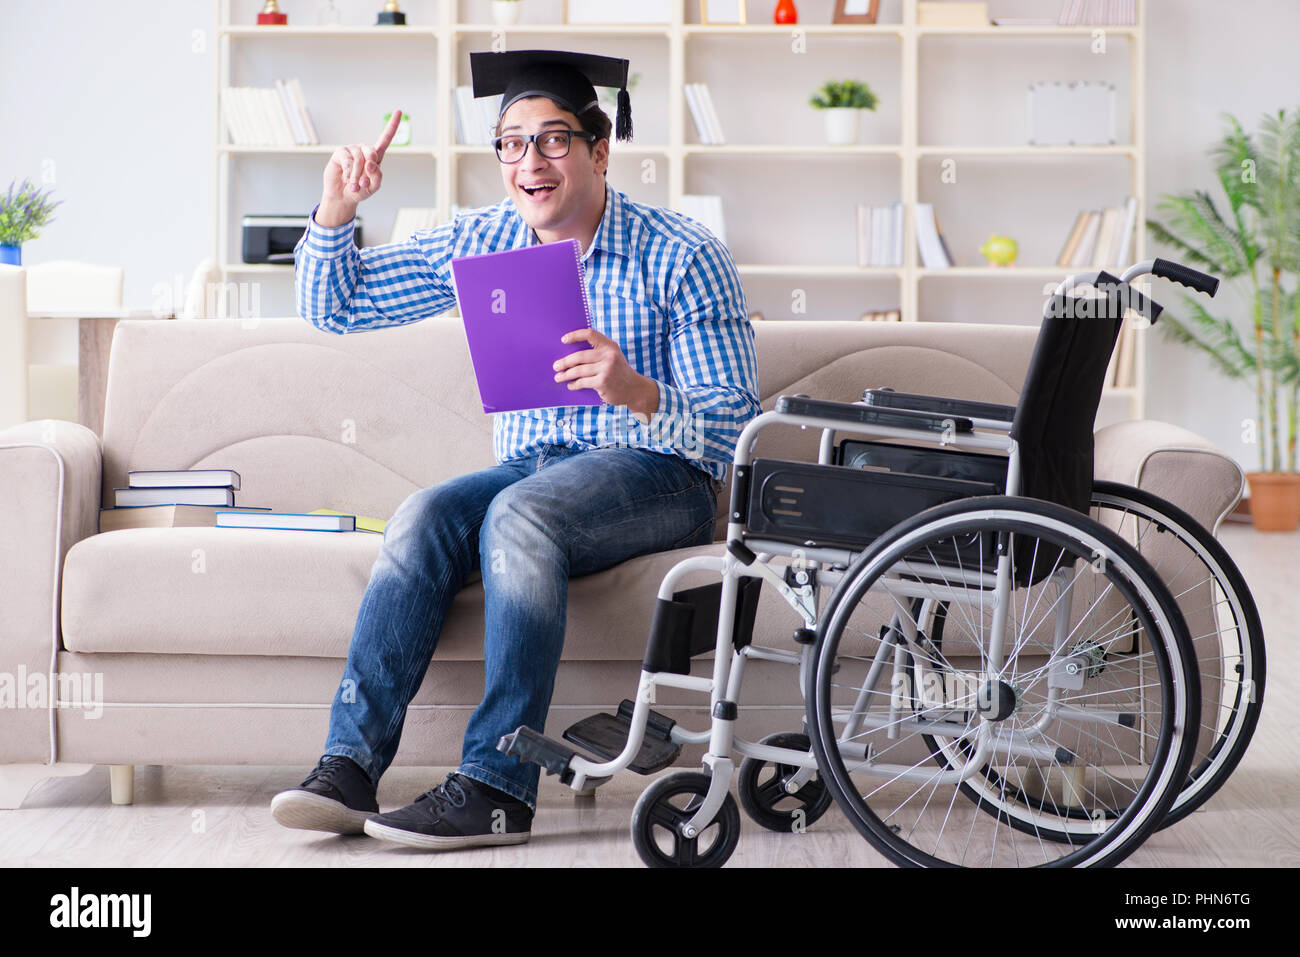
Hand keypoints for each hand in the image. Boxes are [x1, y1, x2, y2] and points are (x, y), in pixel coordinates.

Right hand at [315, 110, 401, 225]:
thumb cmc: (360, 190)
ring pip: (359, 159)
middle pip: (372, 152)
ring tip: (354, 185)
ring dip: (357, 175)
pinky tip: (347, 178)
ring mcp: (352, 150)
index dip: (392, 125)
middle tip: (364, 182)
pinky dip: (349, 172)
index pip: (385, 139)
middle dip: (369, 169)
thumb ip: (377, 176)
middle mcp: (364, 150)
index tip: (398, 112)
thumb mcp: (374, 186)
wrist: (343, 196)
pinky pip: (347, 160)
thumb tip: (371, 163)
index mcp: (376, 156)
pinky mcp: (340, 153)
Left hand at [553, 328, 658, 417]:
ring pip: (579, 371)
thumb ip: (598, 352)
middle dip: (565, 362)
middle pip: (580, 356)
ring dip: (566, 375)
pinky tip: (571, 385)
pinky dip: (574, 384)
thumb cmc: (618, 372)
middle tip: (556, 366)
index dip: (575, 335)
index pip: (590, 334)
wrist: (634, 389)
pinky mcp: (603, 382)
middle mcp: (609, 356)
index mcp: (610, 346)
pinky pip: (583, 382)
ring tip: (559, 377)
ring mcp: (606, 369)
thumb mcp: (612, 356)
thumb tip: (570, 352)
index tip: (563, 340)